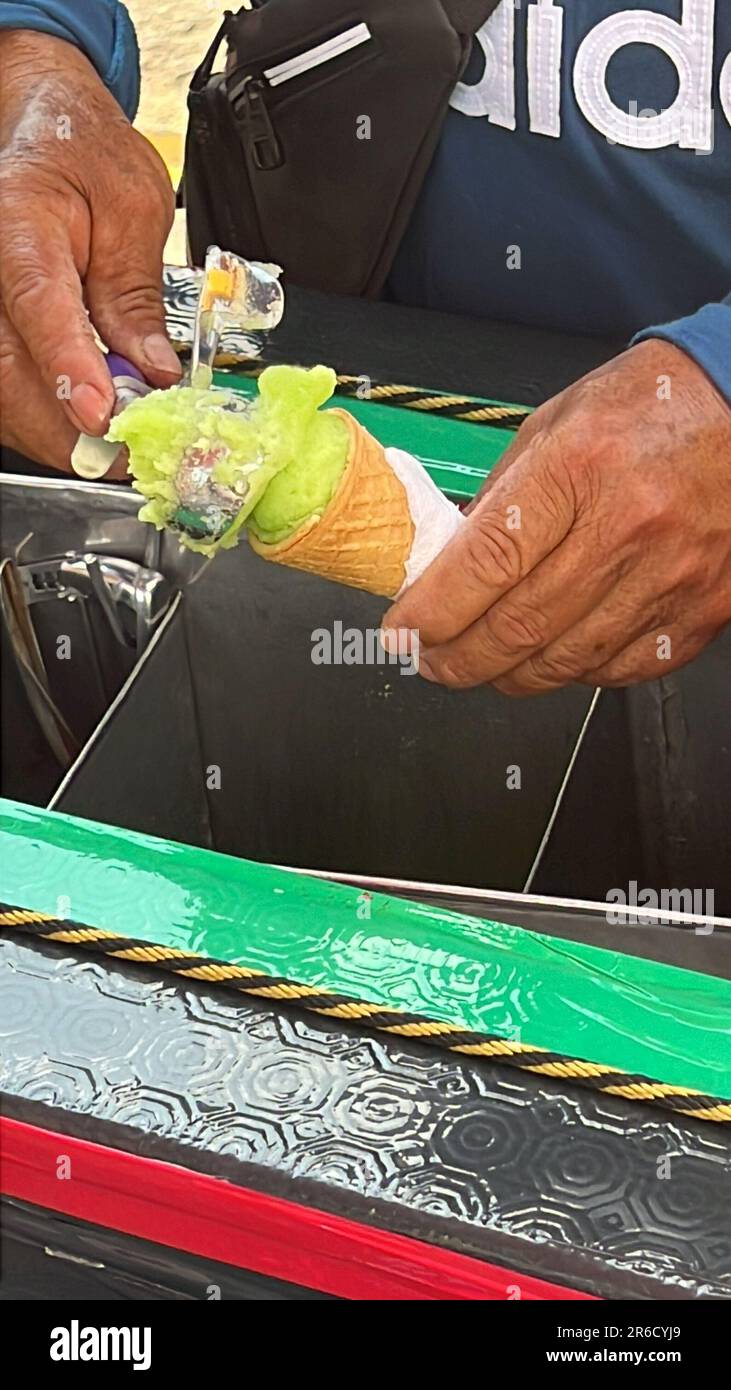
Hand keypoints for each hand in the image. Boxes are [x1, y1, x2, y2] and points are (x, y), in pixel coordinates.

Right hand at [0, 30, 179, 471]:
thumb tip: (155, 371)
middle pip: (10, 370)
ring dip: (58, 436)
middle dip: (70, 428)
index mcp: (19, 221)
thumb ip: (137, 292)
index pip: (37, 305)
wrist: (43, 126)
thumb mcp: (134, 205)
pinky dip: (46, 421)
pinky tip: (87, 429)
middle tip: (130, 456)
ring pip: (3, 393)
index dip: (69, 368)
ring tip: (118, 451)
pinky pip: (7, 391)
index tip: (103, 413)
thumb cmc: (83, 154)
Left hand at [383, 340, 730, 691]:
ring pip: (564, 661)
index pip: (485, 564)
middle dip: (457, 658)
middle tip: (431, 661)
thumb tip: (452, 561)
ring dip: (508, 675)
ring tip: (481, 665)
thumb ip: (502, 495)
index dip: (432, 612)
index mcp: (580, 468)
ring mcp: (669, 575)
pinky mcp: (700, 609)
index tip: (403, 630)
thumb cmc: (654, 408)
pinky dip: (574, 674)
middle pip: (517, 626)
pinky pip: (620, 669)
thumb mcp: (557, 423)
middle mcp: (627, 526)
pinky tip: (553, 657)